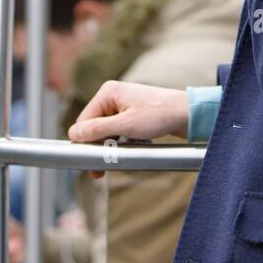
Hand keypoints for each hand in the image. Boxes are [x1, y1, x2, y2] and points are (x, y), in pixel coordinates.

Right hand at [68, 81, 188, 177]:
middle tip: (99, 170)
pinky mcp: (131, 113)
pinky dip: (120, 143)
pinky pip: (117, 131)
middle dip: (97, 147)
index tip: (87, 161)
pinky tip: (127, 150)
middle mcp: (112, 96)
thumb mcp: (126, 126)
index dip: (84, 142)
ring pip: (105, 131)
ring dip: (109, 147)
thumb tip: (74, 134)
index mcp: (107, 93)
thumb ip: (98, 130)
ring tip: (115, 160)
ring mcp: (122, 104)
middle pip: (93, 127)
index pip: (83, 121)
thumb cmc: (160, 115)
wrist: (188, 114)